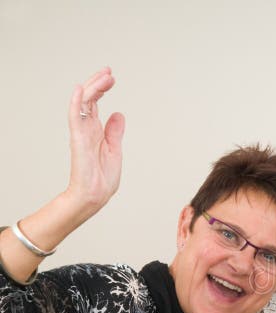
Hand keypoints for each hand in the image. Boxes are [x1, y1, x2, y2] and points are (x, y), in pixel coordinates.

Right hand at [64, 67, 124, 218]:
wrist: (95, 195)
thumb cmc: (103, 177)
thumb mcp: (115, 149)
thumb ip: (115, 131)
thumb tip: (119, 114)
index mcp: (95, 131)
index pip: (95, 104)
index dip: (102, 89)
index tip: (111, 77)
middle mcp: (87, 128)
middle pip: (89, 99)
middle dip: (98, 83)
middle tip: (109, 71)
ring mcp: (81, 132)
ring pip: (84, 103)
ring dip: (93, 88)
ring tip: (105, 76)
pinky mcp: (78, 139)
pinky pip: (75, 117)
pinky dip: (77, 103)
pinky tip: (81, 89)